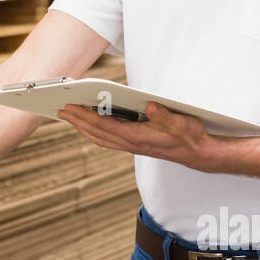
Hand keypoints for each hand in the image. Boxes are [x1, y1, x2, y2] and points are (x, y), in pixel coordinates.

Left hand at [56, 102, 216, 169]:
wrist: (200, 153)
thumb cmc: (191, 135)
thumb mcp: (182, 122)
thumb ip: (165, 115)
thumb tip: (148, 106)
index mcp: (137, 137)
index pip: (103, 125)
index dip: (84, 116)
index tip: (69, 107)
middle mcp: (130, 143)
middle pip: (96, 132)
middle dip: (77, 121)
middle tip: (59, 109)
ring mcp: (131, 146)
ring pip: (100, 138)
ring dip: (83, 128)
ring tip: (70, 116)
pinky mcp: (135, 145)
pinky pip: (108, 140)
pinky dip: (95, 132)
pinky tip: (90, 125)